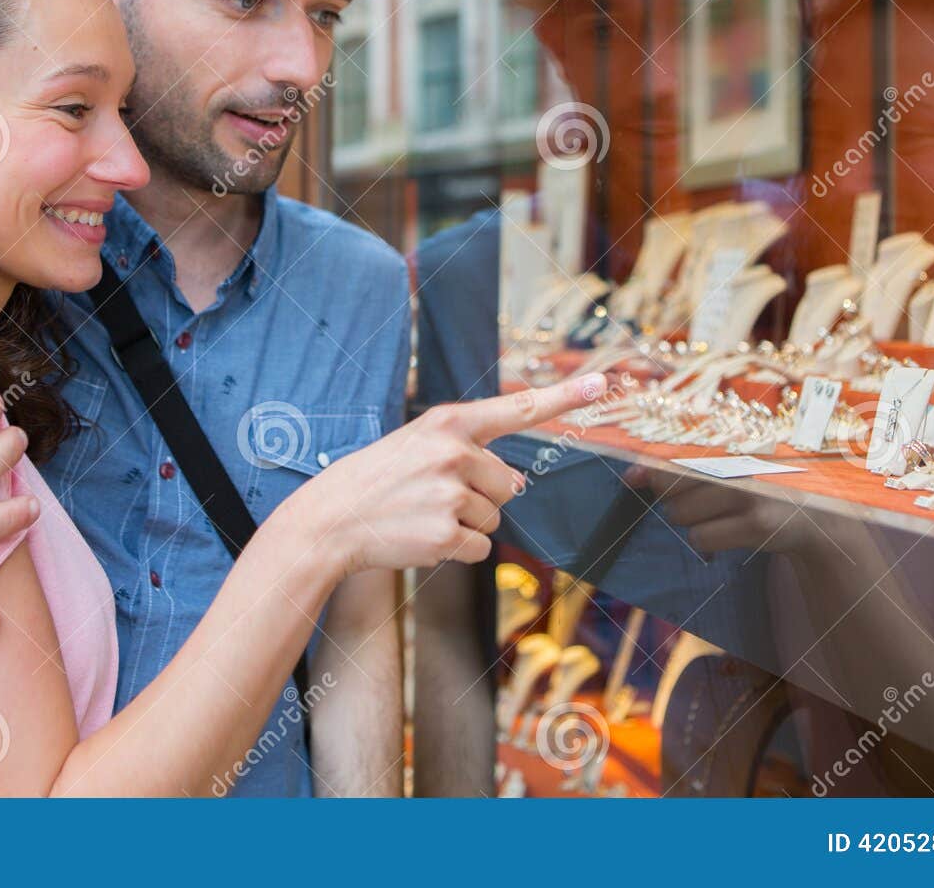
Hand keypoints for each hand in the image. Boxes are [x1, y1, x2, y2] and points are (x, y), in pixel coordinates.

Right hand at [284, 375, 605, 574]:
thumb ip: (471, 453)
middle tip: (433, 495)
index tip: (602, 382)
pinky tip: (423, 538)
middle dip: (481, 496)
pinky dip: (457, 550)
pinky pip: (480, 548)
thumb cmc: (379, 479)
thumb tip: (520, 483)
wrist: (330, 519)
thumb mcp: (419, 446)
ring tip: (422, 514)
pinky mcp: (444, 534)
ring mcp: (449, 495)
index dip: (564, 396)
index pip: (518, 408)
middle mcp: (453, 453)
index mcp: (448, 423)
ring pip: (494, 519)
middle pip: (509, 484)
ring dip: (466, 525)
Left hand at [643, 465, 818, 556]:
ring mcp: (749, 492)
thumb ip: (681, 468)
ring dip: (692, 521)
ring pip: (680, 514)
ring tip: (721, 516)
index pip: (674, 453)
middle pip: (669, 484)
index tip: (631, 478)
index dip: (648, 468)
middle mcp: (738, 463)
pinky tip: (728, 535)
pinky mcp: (757, 524)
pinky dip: (706, 543)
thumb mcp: (729, 471)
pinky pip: (701, 538)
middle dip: (673, 498)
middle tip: (702, 501)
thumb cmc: (760, 491)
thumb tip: (631, 476)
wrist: (816, 519)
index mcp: (729, 446)